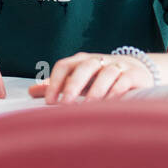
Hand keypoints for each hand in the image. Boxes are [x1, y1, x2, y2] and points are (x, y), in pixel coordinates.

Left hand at [29, 51, 151, 103]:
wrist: (137, 69)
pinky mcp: (133, 75)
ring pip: (106, 72)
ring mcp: (117, 66)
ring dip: (96, 90)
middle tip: (65, 105)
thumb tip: (30, 91)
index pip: (64, 65)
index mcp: (81, 60)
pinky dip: (115, 92)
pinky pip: (124, 81)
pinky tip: (108, 104)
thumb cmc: (99, 78)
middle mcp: (98, 60)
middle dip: (74, 85)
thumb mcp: (78, 80)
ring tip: (88, 107)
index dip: (55, 82)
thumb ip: (56, 85)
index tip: (49, 102)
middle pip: (85, 66)